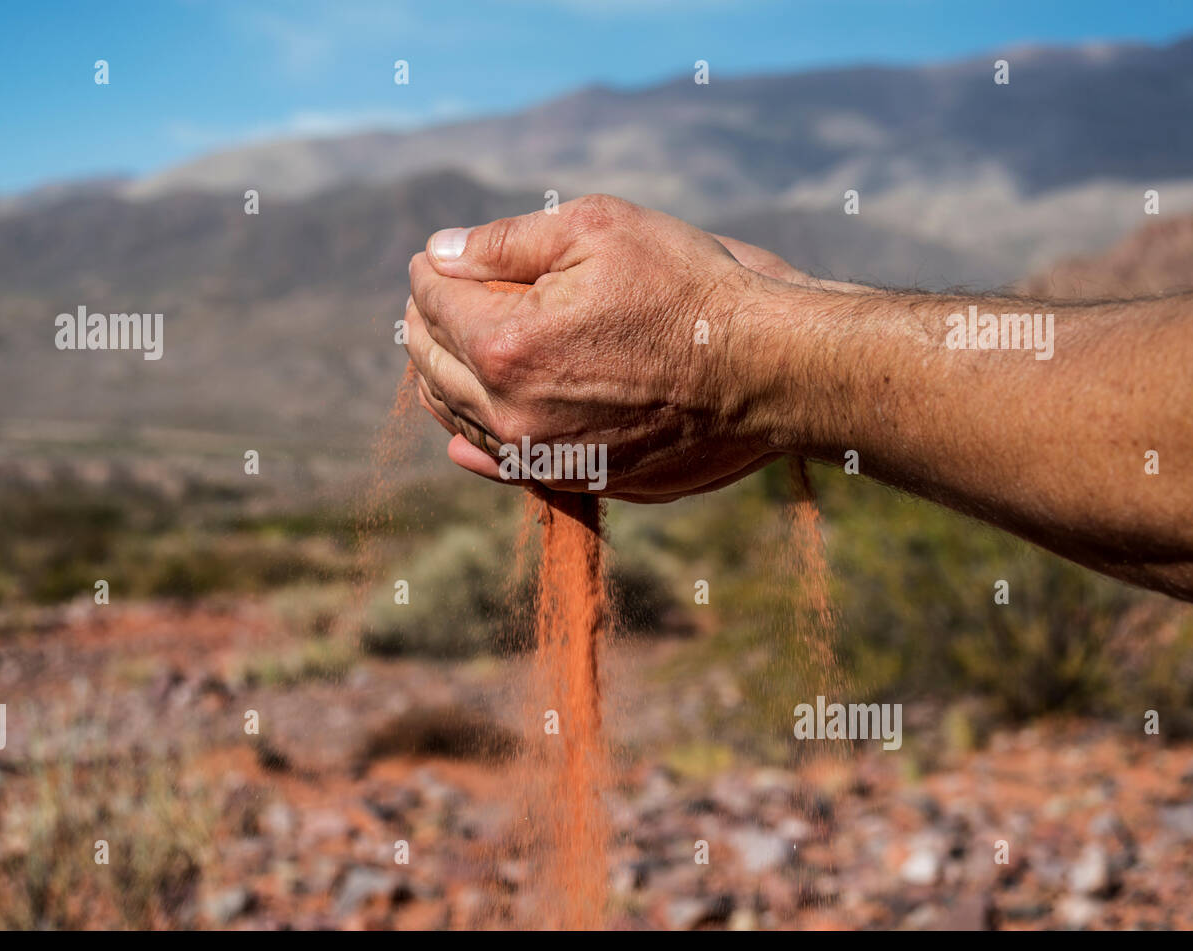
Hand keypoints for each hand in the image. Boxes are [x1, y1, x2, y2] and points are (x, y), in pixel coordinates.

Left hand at [405, 195, 809, 502]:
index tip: (433, 257)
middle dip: (424, 320)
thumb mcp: (598, 228)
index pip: (434, 302)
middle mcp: (511, 412)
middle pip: (432, 362)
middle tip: (434, 294)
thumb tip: (440, 252)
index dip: (429, 270)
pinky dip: (472, 439)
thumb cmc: (690, 290)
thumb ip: (505, 240)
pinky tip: (461, 433)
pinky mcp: (575, 480)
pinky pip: (500, 464)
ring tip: (443, 344)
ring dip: (441, 375)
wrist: (768, 372)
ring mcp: (542, 456)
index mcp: (506, 344)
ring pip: (456, 416)